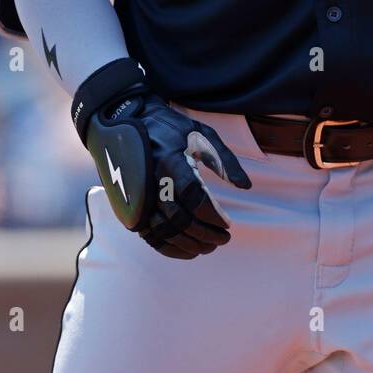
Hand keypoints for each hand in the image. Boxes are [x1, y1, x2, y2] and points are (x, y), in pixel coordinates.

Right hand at [75, 60, 251, 258]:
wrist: (126, 120)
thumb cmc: (170, 128)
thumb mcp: (202, 134)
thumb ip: (225, 161)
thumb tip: (246, 186)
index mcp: (171, 162)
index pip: (196, 199)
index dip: (214, 216)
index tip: (228, 224)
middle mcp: (152, 182)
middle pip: (182, 219)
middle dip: (206, 234)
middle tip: (223, 239)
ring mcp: (138, 196)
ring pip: (165, 231)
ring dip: (190, 244)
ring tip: (209, 246)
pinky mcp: (130, 206)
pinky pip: (149, 235)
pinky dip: (169, 248)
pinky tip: (187, 251)